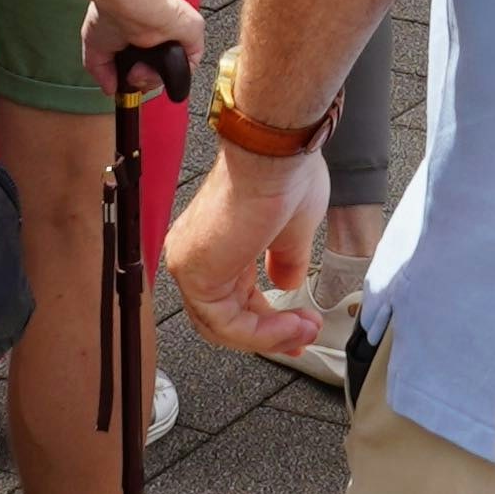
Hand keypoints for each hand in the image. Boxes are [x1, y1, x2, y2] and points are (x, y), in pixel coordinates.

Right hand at [90, 0, 199, 74]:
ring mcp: (175, 32)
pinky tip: (155, 67)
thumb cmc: (111, 13)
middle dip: (142, 80)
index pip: (144, 62)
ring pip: (171, 69)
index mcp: (139, 29)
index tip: (128, 80)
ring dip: (153, 78)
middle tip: (132, 75)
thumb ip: (101, 70)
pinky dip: (175, 71)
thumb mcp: (95, 46)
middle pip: (157, 71)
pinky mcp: (193, 32)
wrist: (129, 4)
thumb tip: (110, 88)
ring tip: (140, 70)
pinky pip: (190, 62)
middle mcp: (158, 31)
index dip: (136, 77)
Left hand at [164, 133, 329, 361]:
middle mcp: (195, 254)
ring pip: (223, 326)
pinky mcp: (195, 276)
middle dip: (270, 334)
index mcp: (215, 241)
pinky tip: (290, 326)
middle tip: (303, 336)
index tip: (298, 328)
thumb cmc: (283, 176)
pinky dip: (261, 333)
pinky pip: (225, 324)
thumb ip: (284, 263)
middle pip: (225, 317)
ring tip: (304, 331)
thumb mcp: (291, 232)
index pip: (232, 298)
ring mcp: (190, 265)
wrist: (276, 156)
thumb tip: (286, 284)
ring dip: (270, 336)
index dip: (267, 321)